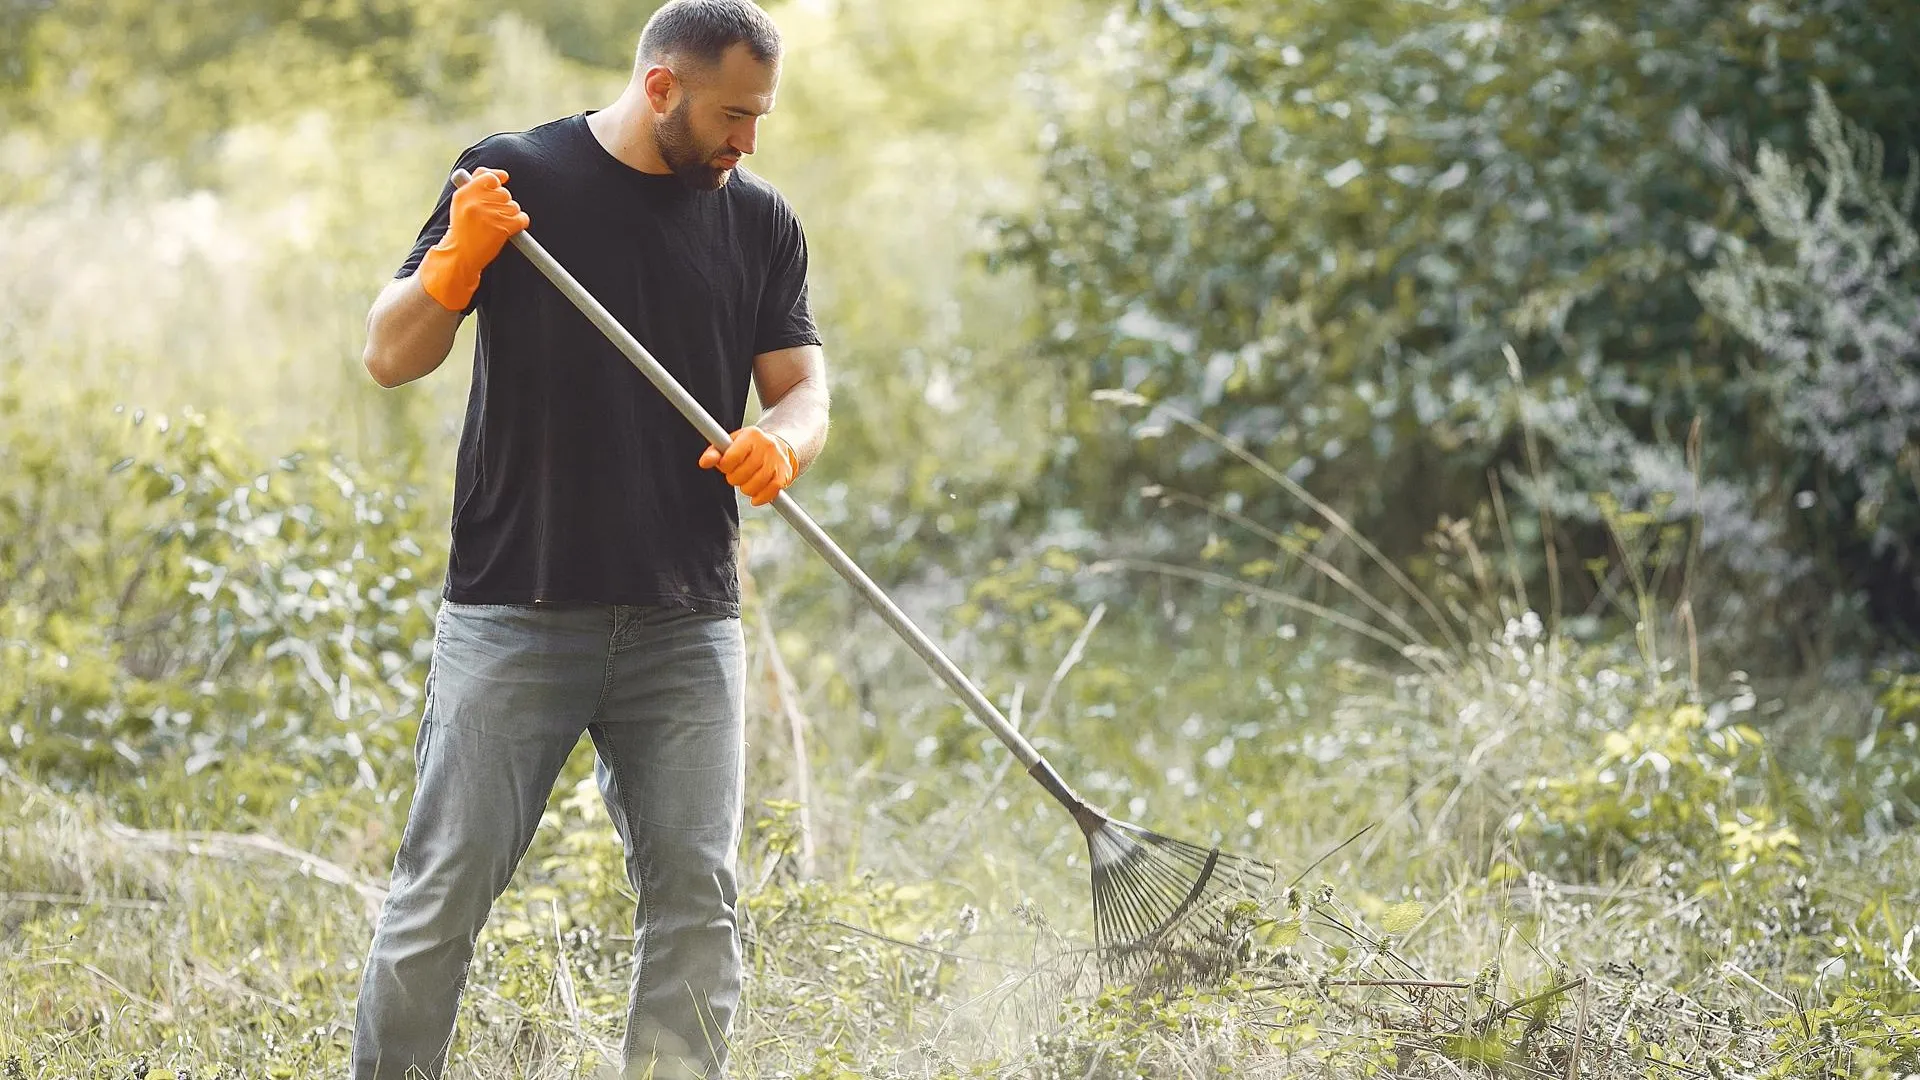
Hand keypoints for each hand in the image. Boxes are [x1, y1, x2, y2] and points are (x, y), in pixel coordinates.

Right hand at [417, 167, 528, 311]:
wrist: (460, 257)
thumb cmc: (462, 232)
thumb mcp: (461, 206)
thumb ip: (476, 187)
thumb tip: (501, 175)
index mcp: (464, 194)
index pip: (487, 177)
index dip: (497, 177)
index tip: (504, 179)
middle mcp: (475, 202)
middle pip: (504, 193)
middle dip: (503, 203)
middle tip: (492, 217)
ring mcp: (489, 215)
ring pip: (514, 206)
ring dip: (511, 216)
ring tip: (496, 226)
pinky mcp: (502, 228)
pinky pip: (522, 219)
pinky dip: (520, 224)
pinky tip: (510, 230)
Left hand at [699, 426, 797, 506]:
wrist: (779, 447)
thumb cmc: (749, 447)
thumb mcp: (731, 443)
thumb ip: (715, 452)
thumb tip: (704, 462)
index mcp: (751, 435)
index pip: (730, 458)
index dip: (725, 466)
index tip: (727, 465)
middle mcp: (766, 446)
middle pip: (741, 474)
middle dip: (735, 478)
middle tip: (738, 473)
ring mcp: (776, 461)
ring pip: (754, 486)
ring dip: (746, 489)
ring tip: (747, 481)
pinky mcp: (783, 475)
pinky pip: (769, 493)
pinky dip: (760, 498)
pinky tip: (756, 495)